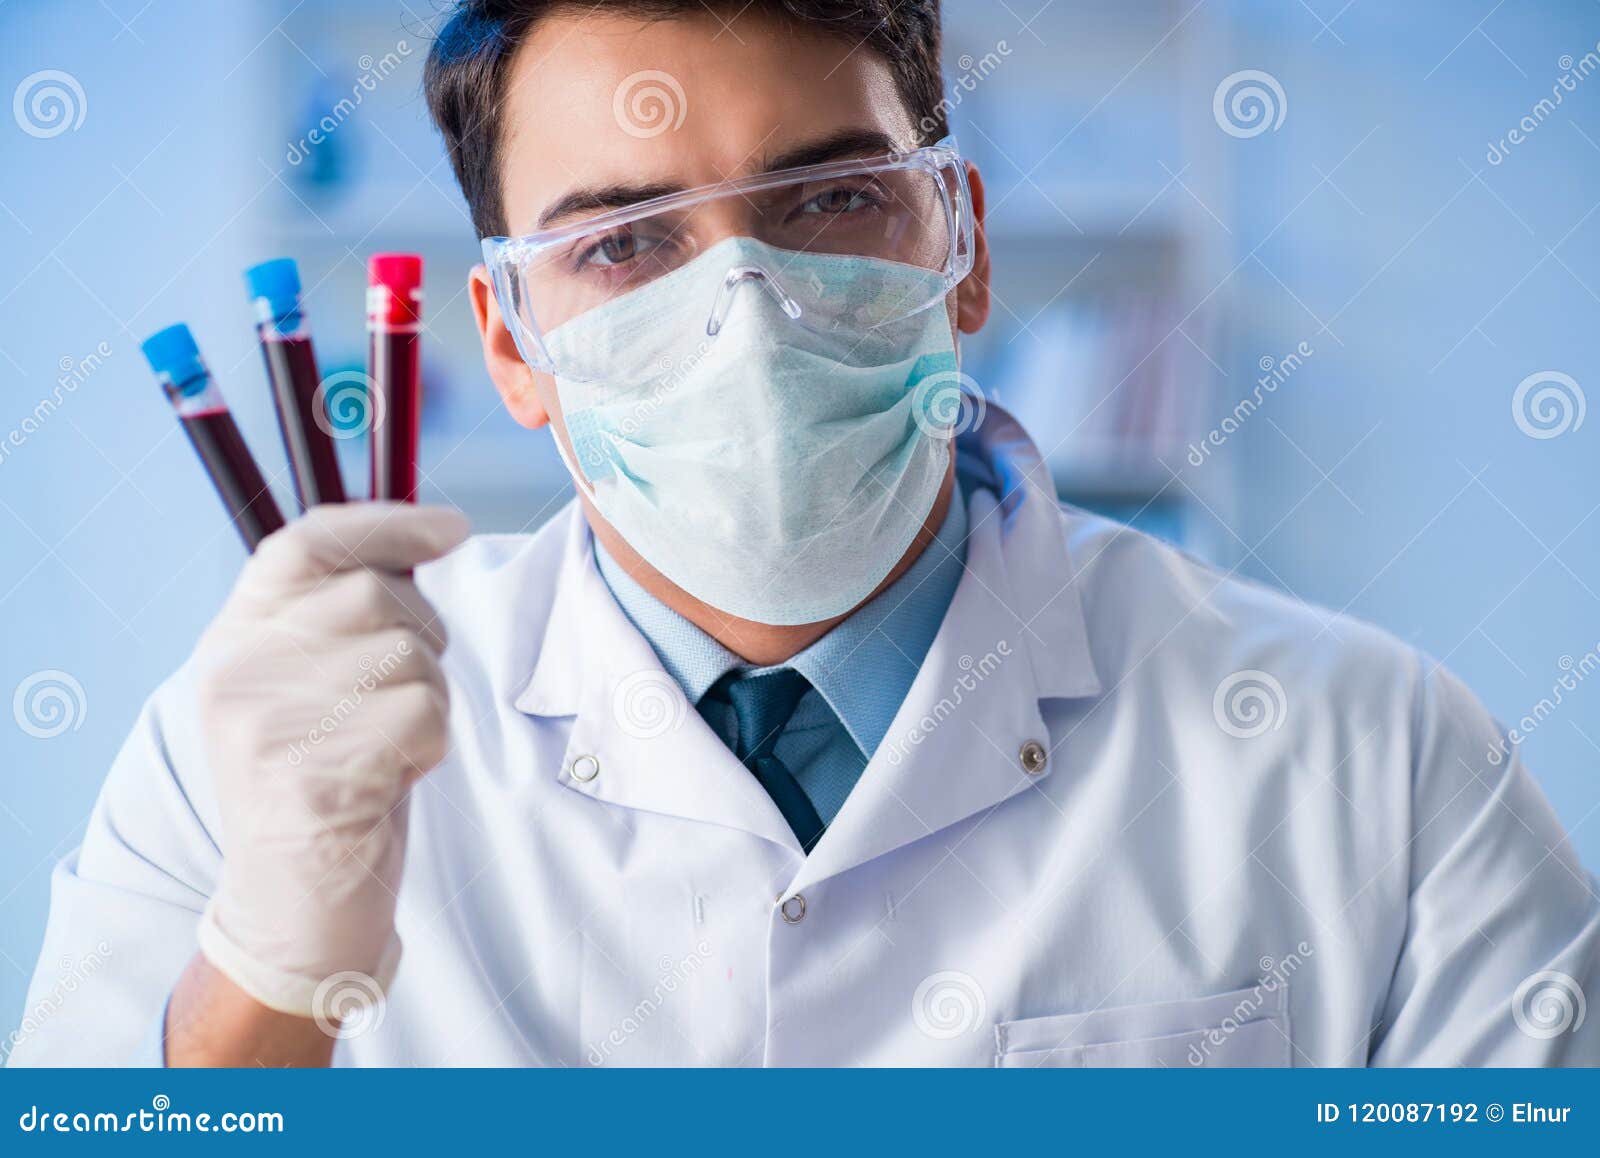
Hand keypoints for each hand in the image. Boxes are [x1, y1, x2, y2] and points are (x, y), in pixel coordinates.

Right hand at [190, 502, 467, 1021]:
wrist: (294, 907)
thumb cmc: (328, 784)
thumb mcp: (315, 688)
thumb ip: (344, 617)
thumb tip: (427, 540)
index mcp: (234, 640)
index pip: (307, 541)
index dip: (387, 522)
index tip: (452, 528)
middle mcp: (237, 672)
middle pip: (377, 594)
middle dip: (423, 638)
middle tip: (403, 699)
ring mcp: (267, 724)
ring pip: (409, 654)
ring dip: (430, 699)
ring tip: (390, 747)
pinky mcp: (310, 776)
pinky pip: (421, 716)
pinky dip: (431, 745)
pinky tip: (392, 780)